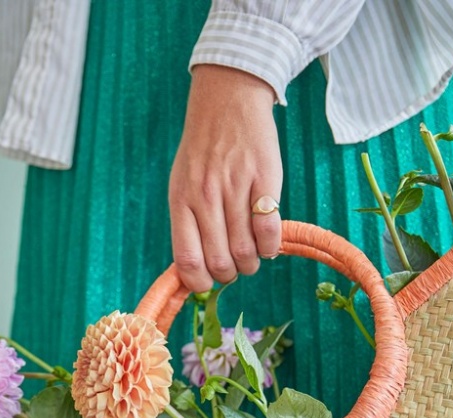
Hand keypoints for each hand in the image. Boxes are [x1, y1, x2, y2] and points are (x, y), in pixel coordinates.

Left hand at [169, 64, 281, 291]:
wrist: (228, 100)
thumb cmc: (204, 149)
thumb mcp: (183, 184)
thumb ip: (187, 223)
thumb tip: (195, 269)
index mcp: (181, 201)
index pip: (187, 260)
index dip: (200, 283)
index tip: (209, 283)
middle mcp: (206, 197)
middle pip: (220, 262)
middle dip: (230, 274)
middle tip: (236, 266)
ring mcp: (235, 188)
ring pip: (245, 251)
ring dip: (252, 263)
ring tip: (253, 254)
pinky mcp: (264, 179)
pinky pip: (268, 230)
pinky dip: (271, 246)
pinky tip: (269, 242)